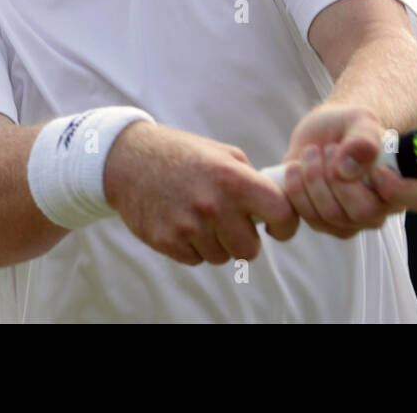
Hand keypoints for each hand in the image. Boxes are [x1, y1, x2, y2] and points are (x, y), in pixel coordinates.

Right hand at [104, 122, 299, 264]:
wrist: (131, 160)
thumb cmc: (185, 155)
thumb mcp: (225, 155)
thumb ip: (253, 180)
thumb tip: (282, 205)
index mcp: (234, 178)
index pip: (280, 214)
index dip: (286, 225)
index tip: (277, 227)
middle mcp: (213, 204)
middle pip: (250, 249)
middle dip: (246, 239)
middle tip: (234, 224)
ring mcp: (188, 225)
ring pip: (222, 257)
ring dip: (218, 243)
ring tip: (203, 218)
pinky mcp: (167, 241)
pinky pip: (197, 260)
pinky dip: (195, 247)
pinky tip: (184, 222)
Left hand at [279, 103, 416, 238]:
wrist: (325, 133)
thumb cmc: (351, 127)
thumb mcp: (360, 119)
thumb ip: (363, 138)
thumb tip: (350, 166)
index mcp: (406, 180)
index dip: (400, 190)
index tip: (378, 171)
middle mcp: (383, 207)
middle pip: (365, 212)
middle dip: (338, 179)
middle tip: (328, 149)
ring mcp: (353, 221)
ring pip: (332, 216)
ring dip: (314, 179)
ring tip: (311, 152)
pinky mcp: (325, 224)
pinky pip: (308, 219)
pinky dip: (296, 191)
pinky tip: (296, 169)